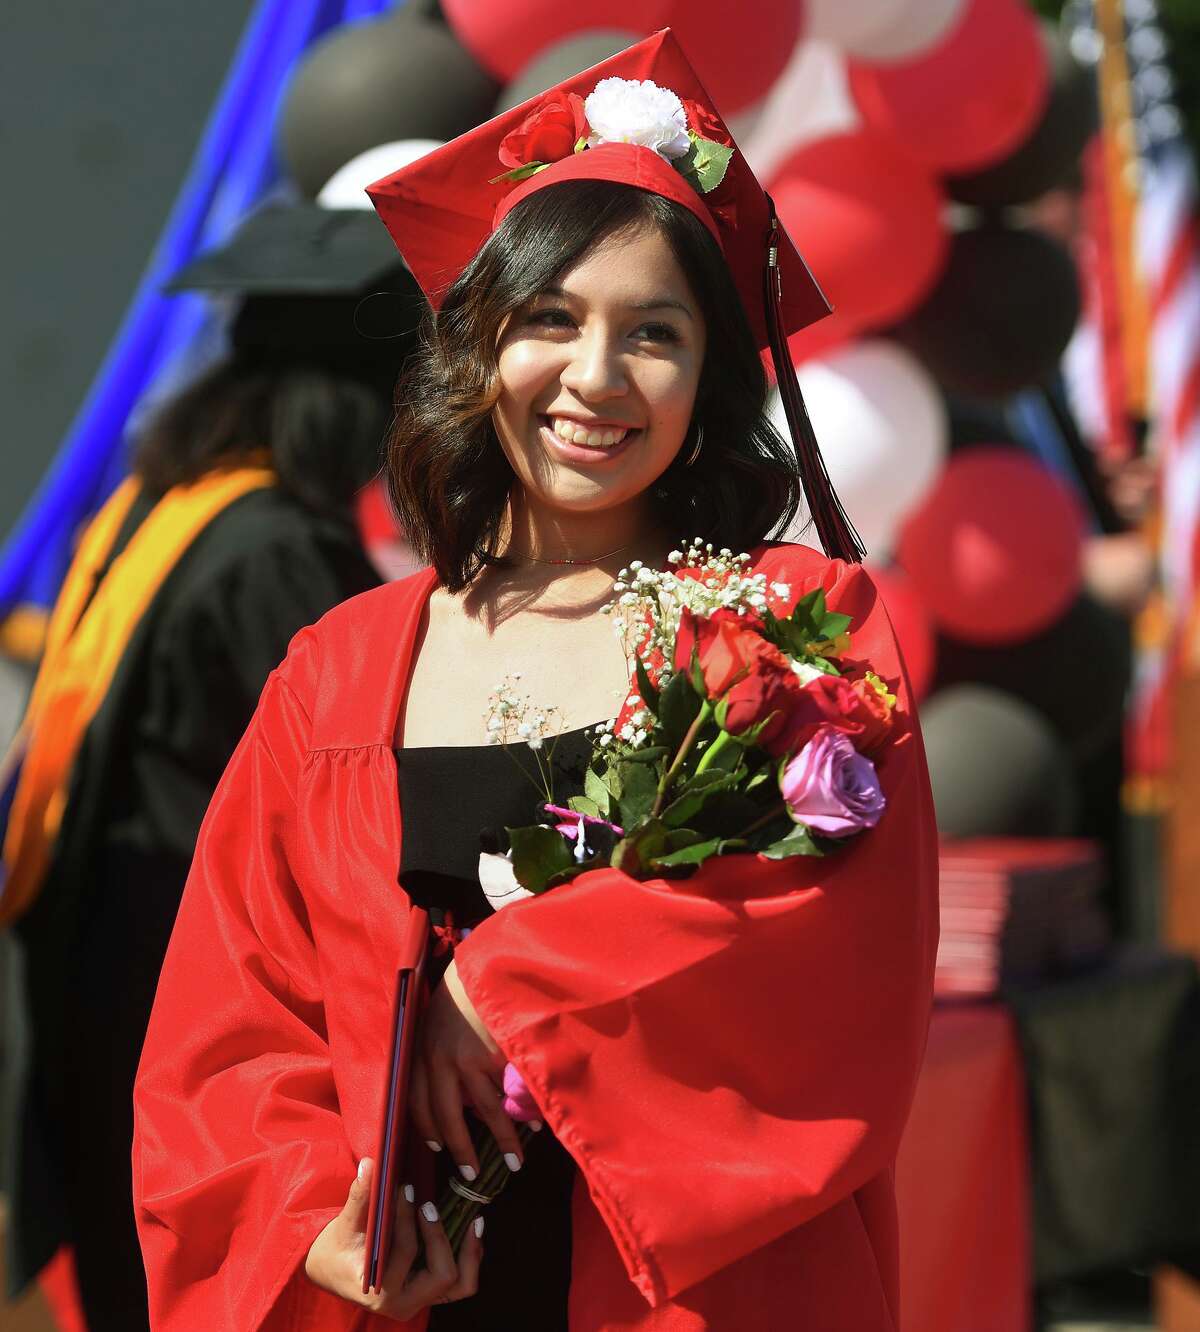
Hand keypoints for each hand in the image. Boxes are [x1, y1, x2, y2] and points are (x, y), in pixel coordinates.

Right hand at [304, 1157, 483, 1317]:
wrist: (333, 1270)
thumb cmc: (338, 1250)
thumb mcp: (344, 1225)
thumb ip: (360, 1197)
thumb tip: (370, 1165)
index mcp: (381, 1292)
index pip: (406, 1253)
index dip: (408, 1218)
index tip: (406, 1189)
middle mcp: (404, 1303)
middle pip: (442, 1275)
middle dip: (439, 1235)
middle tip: (428, 1205)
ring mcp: (420, 1300)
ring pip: (461, 1285)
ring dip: (469, 1252)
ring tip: (472, 1220)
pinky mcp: (430, 1292)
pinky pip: (461, 1282)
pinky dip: (470, 1257)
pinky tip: (470, 1230)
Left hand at [411, 959, 525, 1181]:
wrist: (487, 967)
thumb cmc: (467, 993)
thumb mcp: (442, 1023)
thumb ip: (442, 1056)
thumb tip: (459, 1098)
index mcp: (422, 1054)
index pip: (418, 1105)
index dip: (429, 1131)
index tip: (439, 1150)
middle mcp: (437, 1061)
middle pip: (445, 1119)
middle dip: (461, 1150)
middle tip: (471, 1174)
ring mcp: (464, 1061)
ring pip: (482, 1113)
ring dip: (501, 1141)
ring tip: (513, 1162)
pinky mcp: (490, 1057)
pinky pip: (506, 1095)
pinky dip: (521, 1114)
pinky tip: (533, 1127)